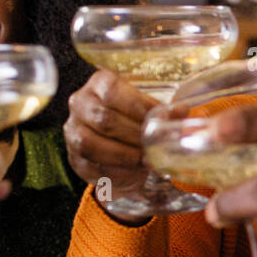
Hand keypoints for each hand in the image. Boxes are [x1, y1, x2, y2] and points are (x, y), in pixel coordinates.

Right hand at [63, 70, 158, 222]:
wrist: (120, 145)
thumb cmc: (138, 120)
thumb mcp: (152, 110)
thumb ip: (165, 110)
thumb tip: (182, 110)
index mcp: (99, 84)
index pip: (112, 91)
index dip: (138, 106)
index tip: (161, 119)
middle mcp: (80, 104)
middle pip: (104, 119)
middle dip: (135, 135)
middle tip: (158, 145)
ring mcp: (74, 132)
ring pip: (92, 145)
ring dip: (124, 155)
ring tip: (149, 161)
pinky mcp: (75, 159)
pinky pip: (92, 167)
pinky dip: (118, 172)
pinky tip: (137, 172)